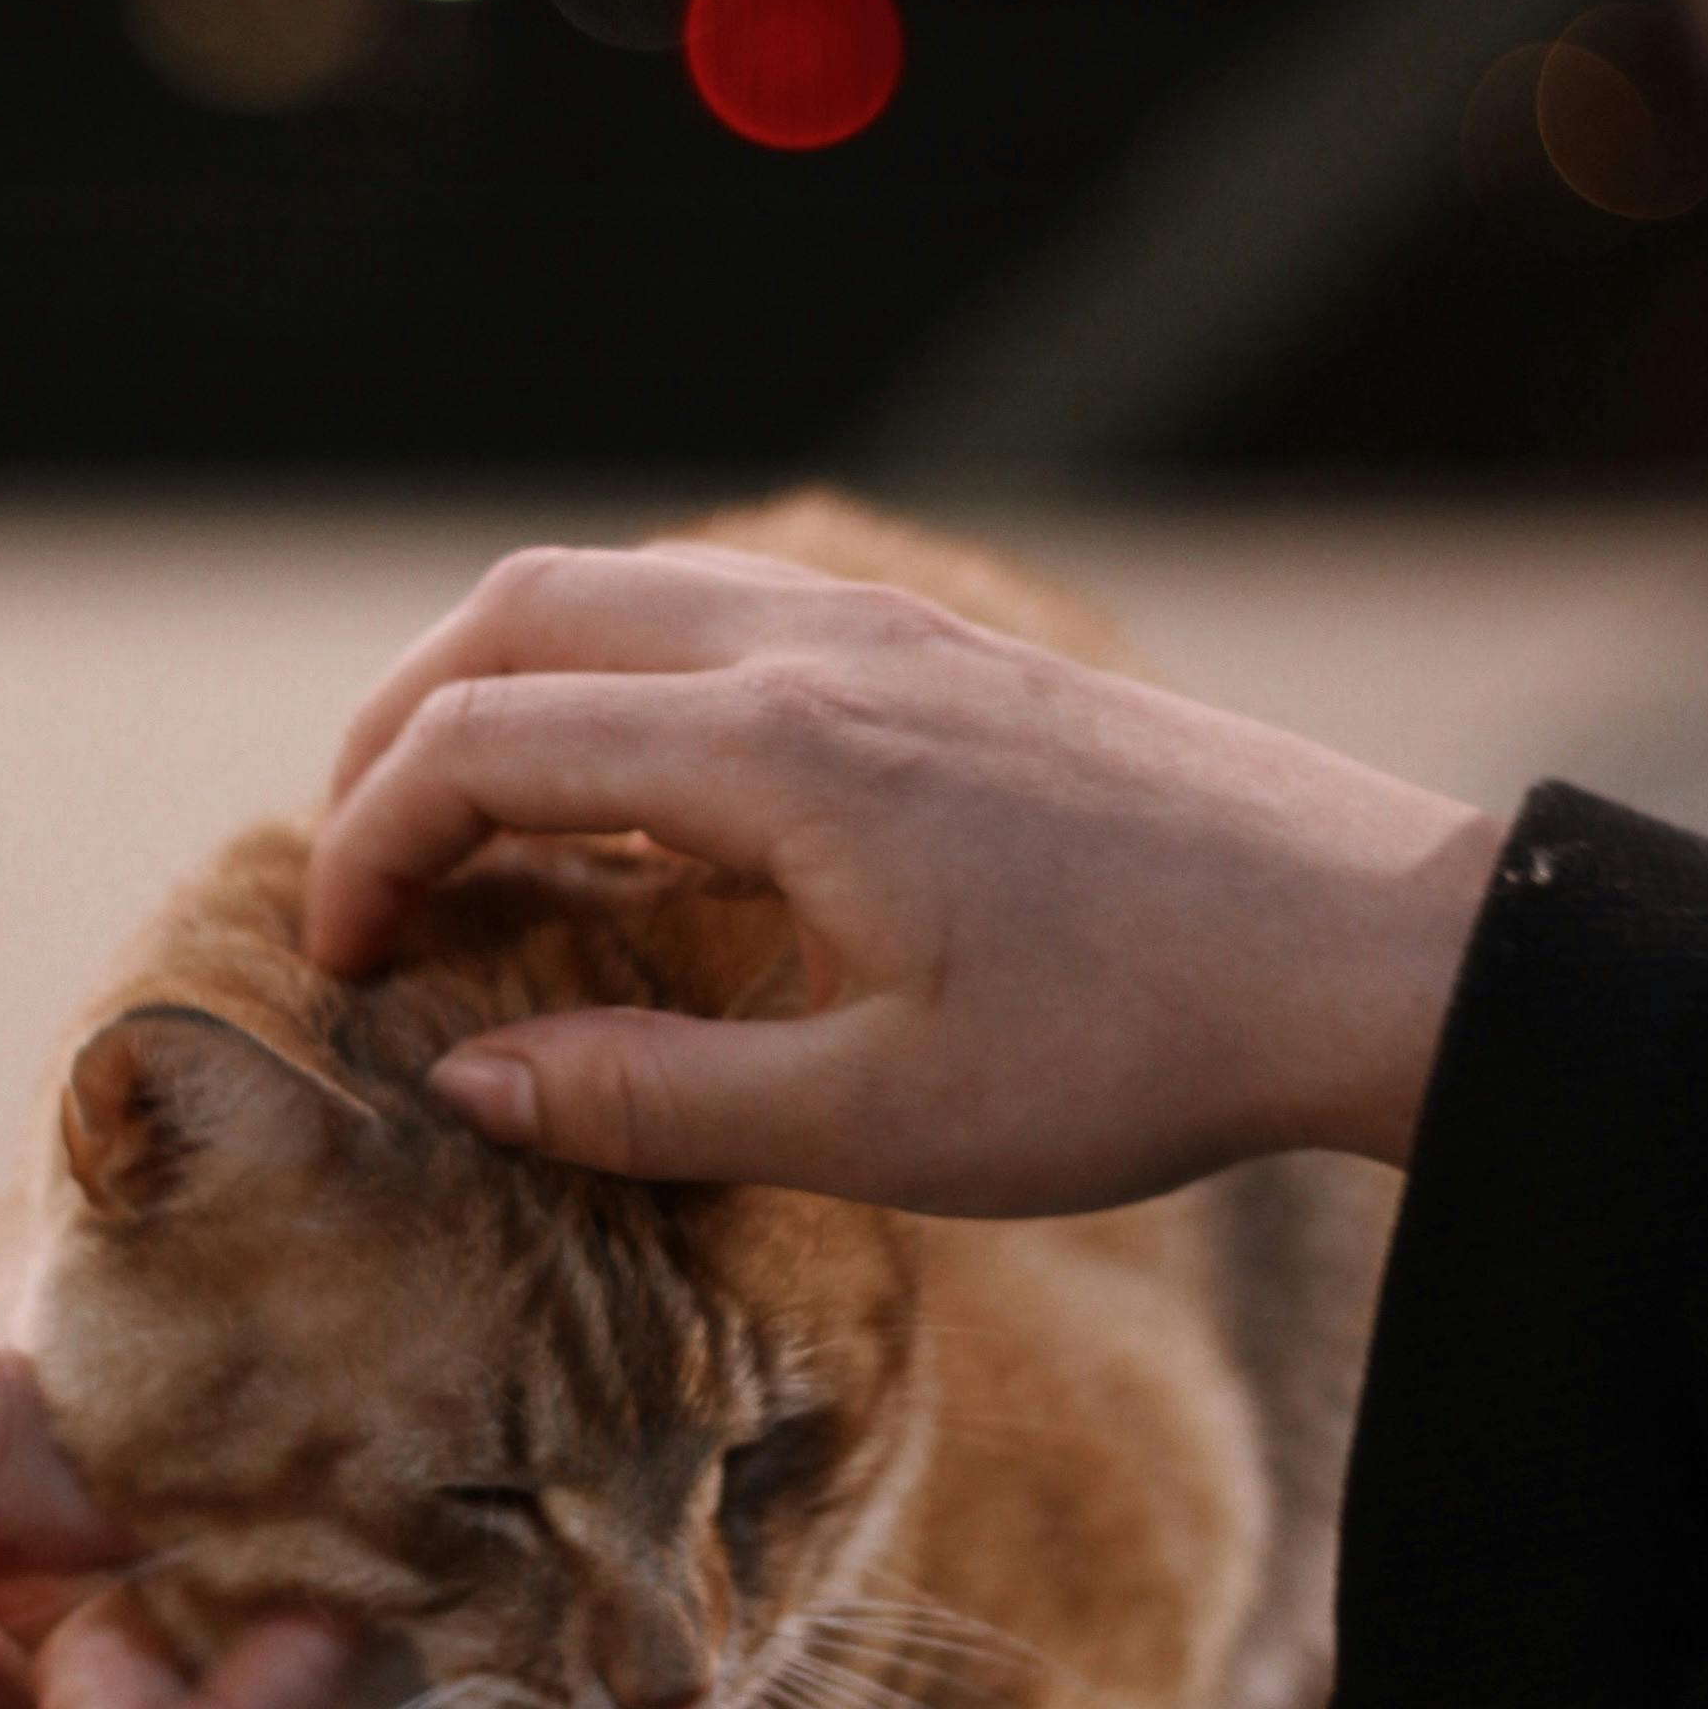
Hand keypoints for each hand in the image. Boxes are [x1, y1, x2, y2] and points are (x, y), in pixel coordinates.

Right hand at [303, 542, 1503, 1213]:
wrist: (1367, 946)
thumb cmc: (1138, 1049)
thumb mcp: (881, 1121)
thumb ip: (650, 1095)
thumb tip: (464, 1084)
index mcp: (774, 748)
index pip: (481, 740)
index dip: (368, 845)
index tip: (341, 964)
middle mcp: (810, 644)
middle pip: (517, 612)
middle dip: (395, 728)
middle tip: (363, 872)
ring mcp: (883, 627)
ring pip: (617, 587)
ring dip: (503, 687)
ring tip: (471, 835)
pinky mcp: (940, 649)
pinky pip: (716, 610)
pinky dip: (615, 677)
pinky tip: (640, 807)